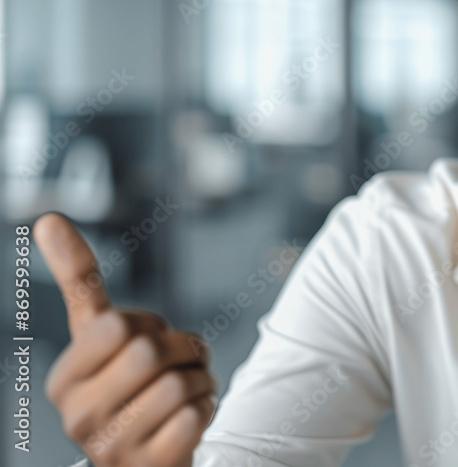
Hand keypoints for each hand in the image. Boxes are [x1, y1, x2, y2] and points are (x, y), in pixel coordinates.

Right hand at [35, 213, 216, 466]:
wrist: (147, 457)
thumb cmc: (129, 384)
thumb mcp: (101, 337)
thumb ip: (80, 281)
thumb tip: (48, 218)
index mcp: (65, 378)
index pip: (117, 325)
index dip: (148, 324)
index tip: (140, 343)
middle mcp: (78, 417)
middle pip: (152, 351)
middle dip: (184, 349)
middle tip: (179, 366)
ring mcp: (112, 447)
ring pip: (182, 384)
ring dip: (201, 381)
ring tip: (187, 396)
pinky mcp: (150, 466)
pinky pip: (196, 416)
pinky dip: (207, 409)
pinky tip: (189, 422)